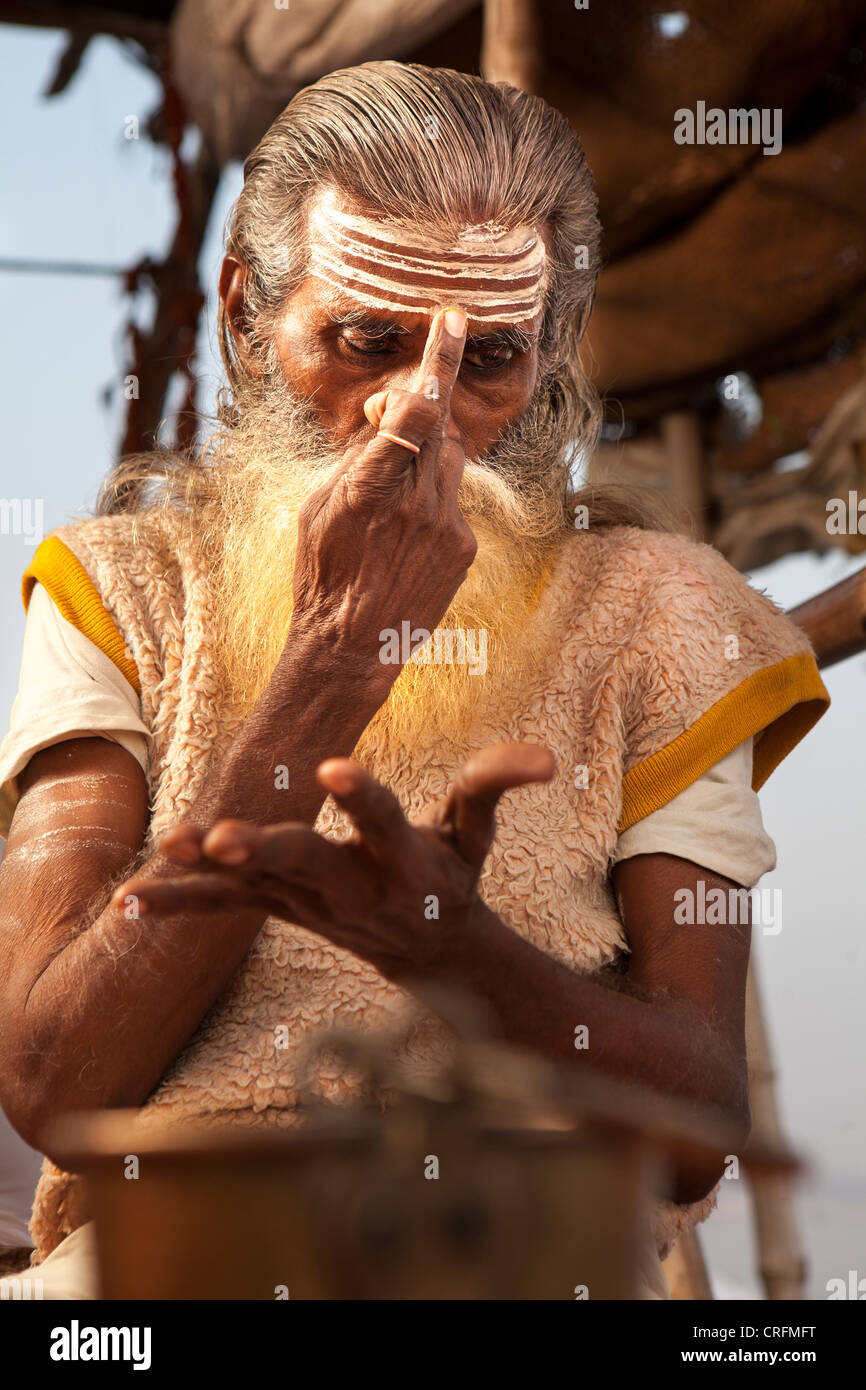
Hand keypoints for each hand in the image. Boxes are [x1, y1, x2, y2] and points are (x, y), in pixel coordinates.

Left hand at [112, 743, 554, 980]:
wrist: (425, 955)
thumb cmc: (450, 878)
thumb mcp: (476, 833)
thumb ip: (495, 784)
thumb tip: (545, 758)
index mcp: (405, 863)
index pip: (385, 823)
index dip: (362, 797)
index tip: (333, 766)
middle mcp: (354, 890)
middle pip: (306, 866)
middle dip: (265, 850)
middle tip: (223, 839)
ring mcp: (310, 907)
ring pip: (256, 888)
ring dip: (210, 873)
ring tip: (173, 850)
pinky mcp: (279, 911)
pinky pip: (224, 911)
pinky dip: (179, 903)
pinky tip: (130, 899)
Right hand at [289, 308, 477, 683]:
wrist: (350, 647)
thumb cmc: (322, 574)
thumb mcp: (318, 506)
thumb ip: (358, 457)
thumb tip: (389, 418)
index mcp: (368, 487)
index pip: (414, 408)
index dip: (438, 359)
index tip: (454, 321)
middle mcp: (415, 502)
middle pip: (438, 426)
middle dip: (423, 410)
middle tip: (395, 421)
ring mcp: (446, 526)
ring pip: (452, 462)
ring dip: (428, 459)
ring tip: (396, 496)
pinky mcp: (465, 548)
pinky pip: (456, 503)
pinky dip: (434, 505)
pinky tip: (407, 540)